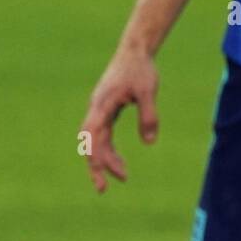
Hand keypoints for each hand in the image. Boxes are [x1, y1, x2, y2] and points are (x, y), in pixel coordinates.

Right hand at [80, 46, 159, 191]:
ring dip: (105, 159)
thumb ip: (149, 116)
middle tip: (103, 189)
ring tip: (122, 176)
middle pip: (90, 142)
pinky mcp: (105, 110)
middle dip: (95, 166)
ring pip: (95, 141)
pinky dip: (108, 149)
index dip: (95, 155)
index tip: (104, 172)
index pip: (93, 135)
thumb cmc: (141, 69)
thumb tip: (149, 143)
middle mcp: (96, 109)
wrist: (134, 51)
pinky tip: (119, 162)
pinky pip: (103, 135)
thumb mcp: (149, 91)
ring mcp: (99, 110)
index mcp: (102, 104)